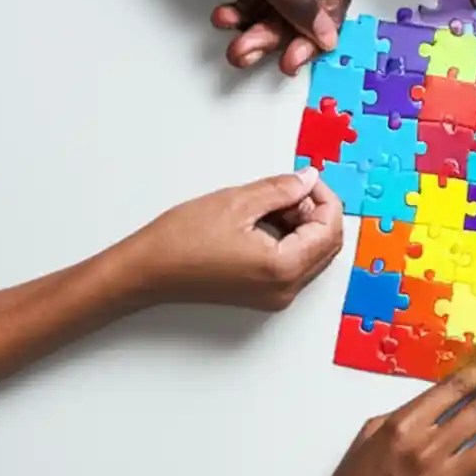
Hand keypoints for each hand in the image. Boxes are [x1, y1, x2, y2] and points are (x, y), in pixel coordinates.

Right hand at [123, 168, 342, 310]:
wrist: (147, 272)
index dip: (324, 198)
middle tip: (291, 189)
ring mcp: (277, 296)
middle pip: (326, 245)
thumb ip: (282, 189)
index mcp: (284, 268)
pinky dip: (290, 239)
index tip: (307, 179)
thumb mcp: (238, 202)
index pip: (329, 230)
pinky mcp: (265, 294)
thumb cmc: (182, 241)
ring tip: (271, 203)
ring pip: (312, 254)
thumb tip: (308, 180)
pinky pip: (294, 264)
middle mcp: (286, 289)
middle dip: (315, 212)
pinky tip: (266, 220)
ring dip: (302, 225)